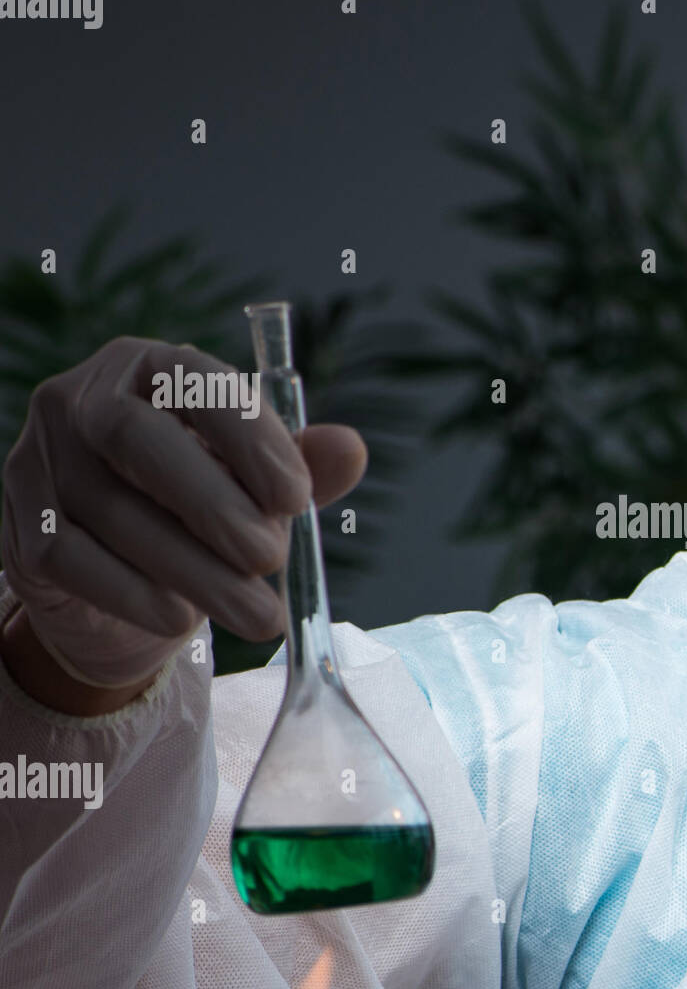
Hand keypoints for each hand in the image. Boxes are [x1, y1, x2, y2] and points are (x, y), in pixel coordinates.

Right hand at [1, 336, 366, 689]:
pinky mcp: (18, 521)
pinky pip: (70, 558)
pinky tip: (181, 620)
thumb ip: (299, 468)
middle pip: (137, 439)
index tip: (297, 497)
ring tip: (256, 615)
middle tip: (272, 560)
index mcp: (151, 368)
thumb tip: (350, 450)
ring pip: (110, 510)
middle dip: (213, 505)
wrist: (119, 580)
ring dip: (191, 570)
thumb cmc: (200, 512)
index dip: (248, 435)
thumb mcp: (255, 486)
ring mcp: (38, 457)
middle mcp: (82, 398)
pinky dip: (131, 593)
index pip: (195, 380)